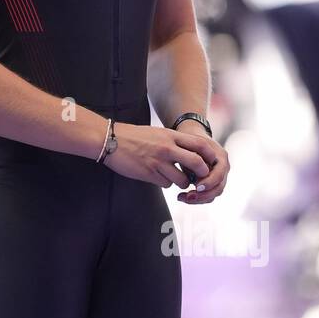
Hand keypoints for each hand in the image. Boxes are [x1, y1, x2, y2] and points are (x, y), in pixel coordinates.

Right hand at [103, 123, 226, 202]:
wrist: (109, 140)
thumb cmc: (132, 136)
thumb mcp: (156, 132)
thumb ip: (173, 141)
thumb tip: (189, 153)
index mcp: (170, 136)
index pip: (200, 145)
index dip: (209, 155)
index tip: (209, 162)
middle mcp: (167, 148)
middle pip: (196, 163)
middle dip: (201, 174)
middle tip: (199, 178)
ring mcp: (158, 162)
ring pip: (182, 179)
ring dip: (182, 182)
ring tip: (176, 179)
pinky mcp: (148, 173)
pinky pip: (166, 184)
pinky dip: (166, 183)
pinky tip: (159, 178)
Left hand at [168, 124, 229, 204]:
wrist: (192, 138)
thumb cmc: (191, 141)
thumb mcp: (191, 146)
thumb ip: (193, 158)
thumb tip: (193, 174)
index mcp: (221, 157)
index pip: (220, 174)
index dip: (209, 182)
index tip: (196, 187)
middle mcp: (223, 168)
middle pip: (218, 188)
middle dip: (203, 195)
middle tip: (188, 196)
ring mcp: (219, 177)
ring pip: (213, 194)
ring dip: (198, 198)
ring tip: (181, 197)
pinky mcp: (211, 183)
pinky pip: (207, 195)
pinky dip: (196, 198)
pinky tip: (182, 197)